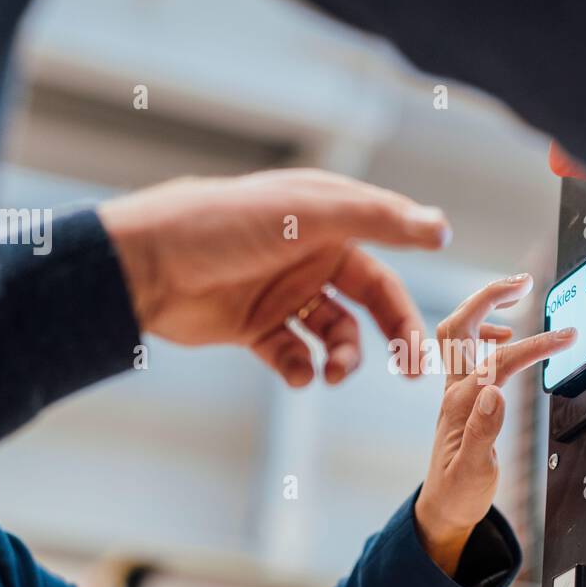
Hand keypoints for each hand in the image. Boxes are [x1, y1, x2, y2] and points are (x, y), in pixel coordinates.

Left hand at [98, 169, 450, 386]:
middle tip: (411, 368)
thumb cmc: (222, 224)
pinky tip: (299, 373)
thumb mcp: (306, 212)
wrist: (145, 265)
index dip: (414, 283)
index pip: (389, 250)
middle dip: (395, 335)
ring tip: (334, 373)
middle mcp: (311, 255)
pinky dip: (302, 368)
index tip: (439, 317)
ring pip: (336, 333)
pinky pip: (294, 354)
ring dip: (344, 357)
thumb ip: (376, 219)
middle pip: (371, 301)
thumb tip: (440, 227)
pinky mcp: (256, 327)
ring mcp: (284, 293)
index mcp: (327, 219)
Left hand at [414, 274, 576, 574]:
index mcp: (462, 406)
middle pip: (461, 325)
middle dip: (489, 296)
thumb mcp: (474, 471)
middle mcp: (455, 390)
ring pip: (461, 331)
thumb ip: (482, 432)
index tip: (568, 336)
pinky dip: (487, 329)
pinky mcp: (461, 394)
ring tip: (519, 292)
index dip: (536, 345)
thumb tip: (495, 391)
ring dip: (486, 305)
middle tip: (524, 282)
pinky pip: (468, 347)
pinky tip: (506, 335)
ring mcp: (455, 389)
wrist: (441, 508)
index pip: (501, 361)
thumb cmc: (458, 492)